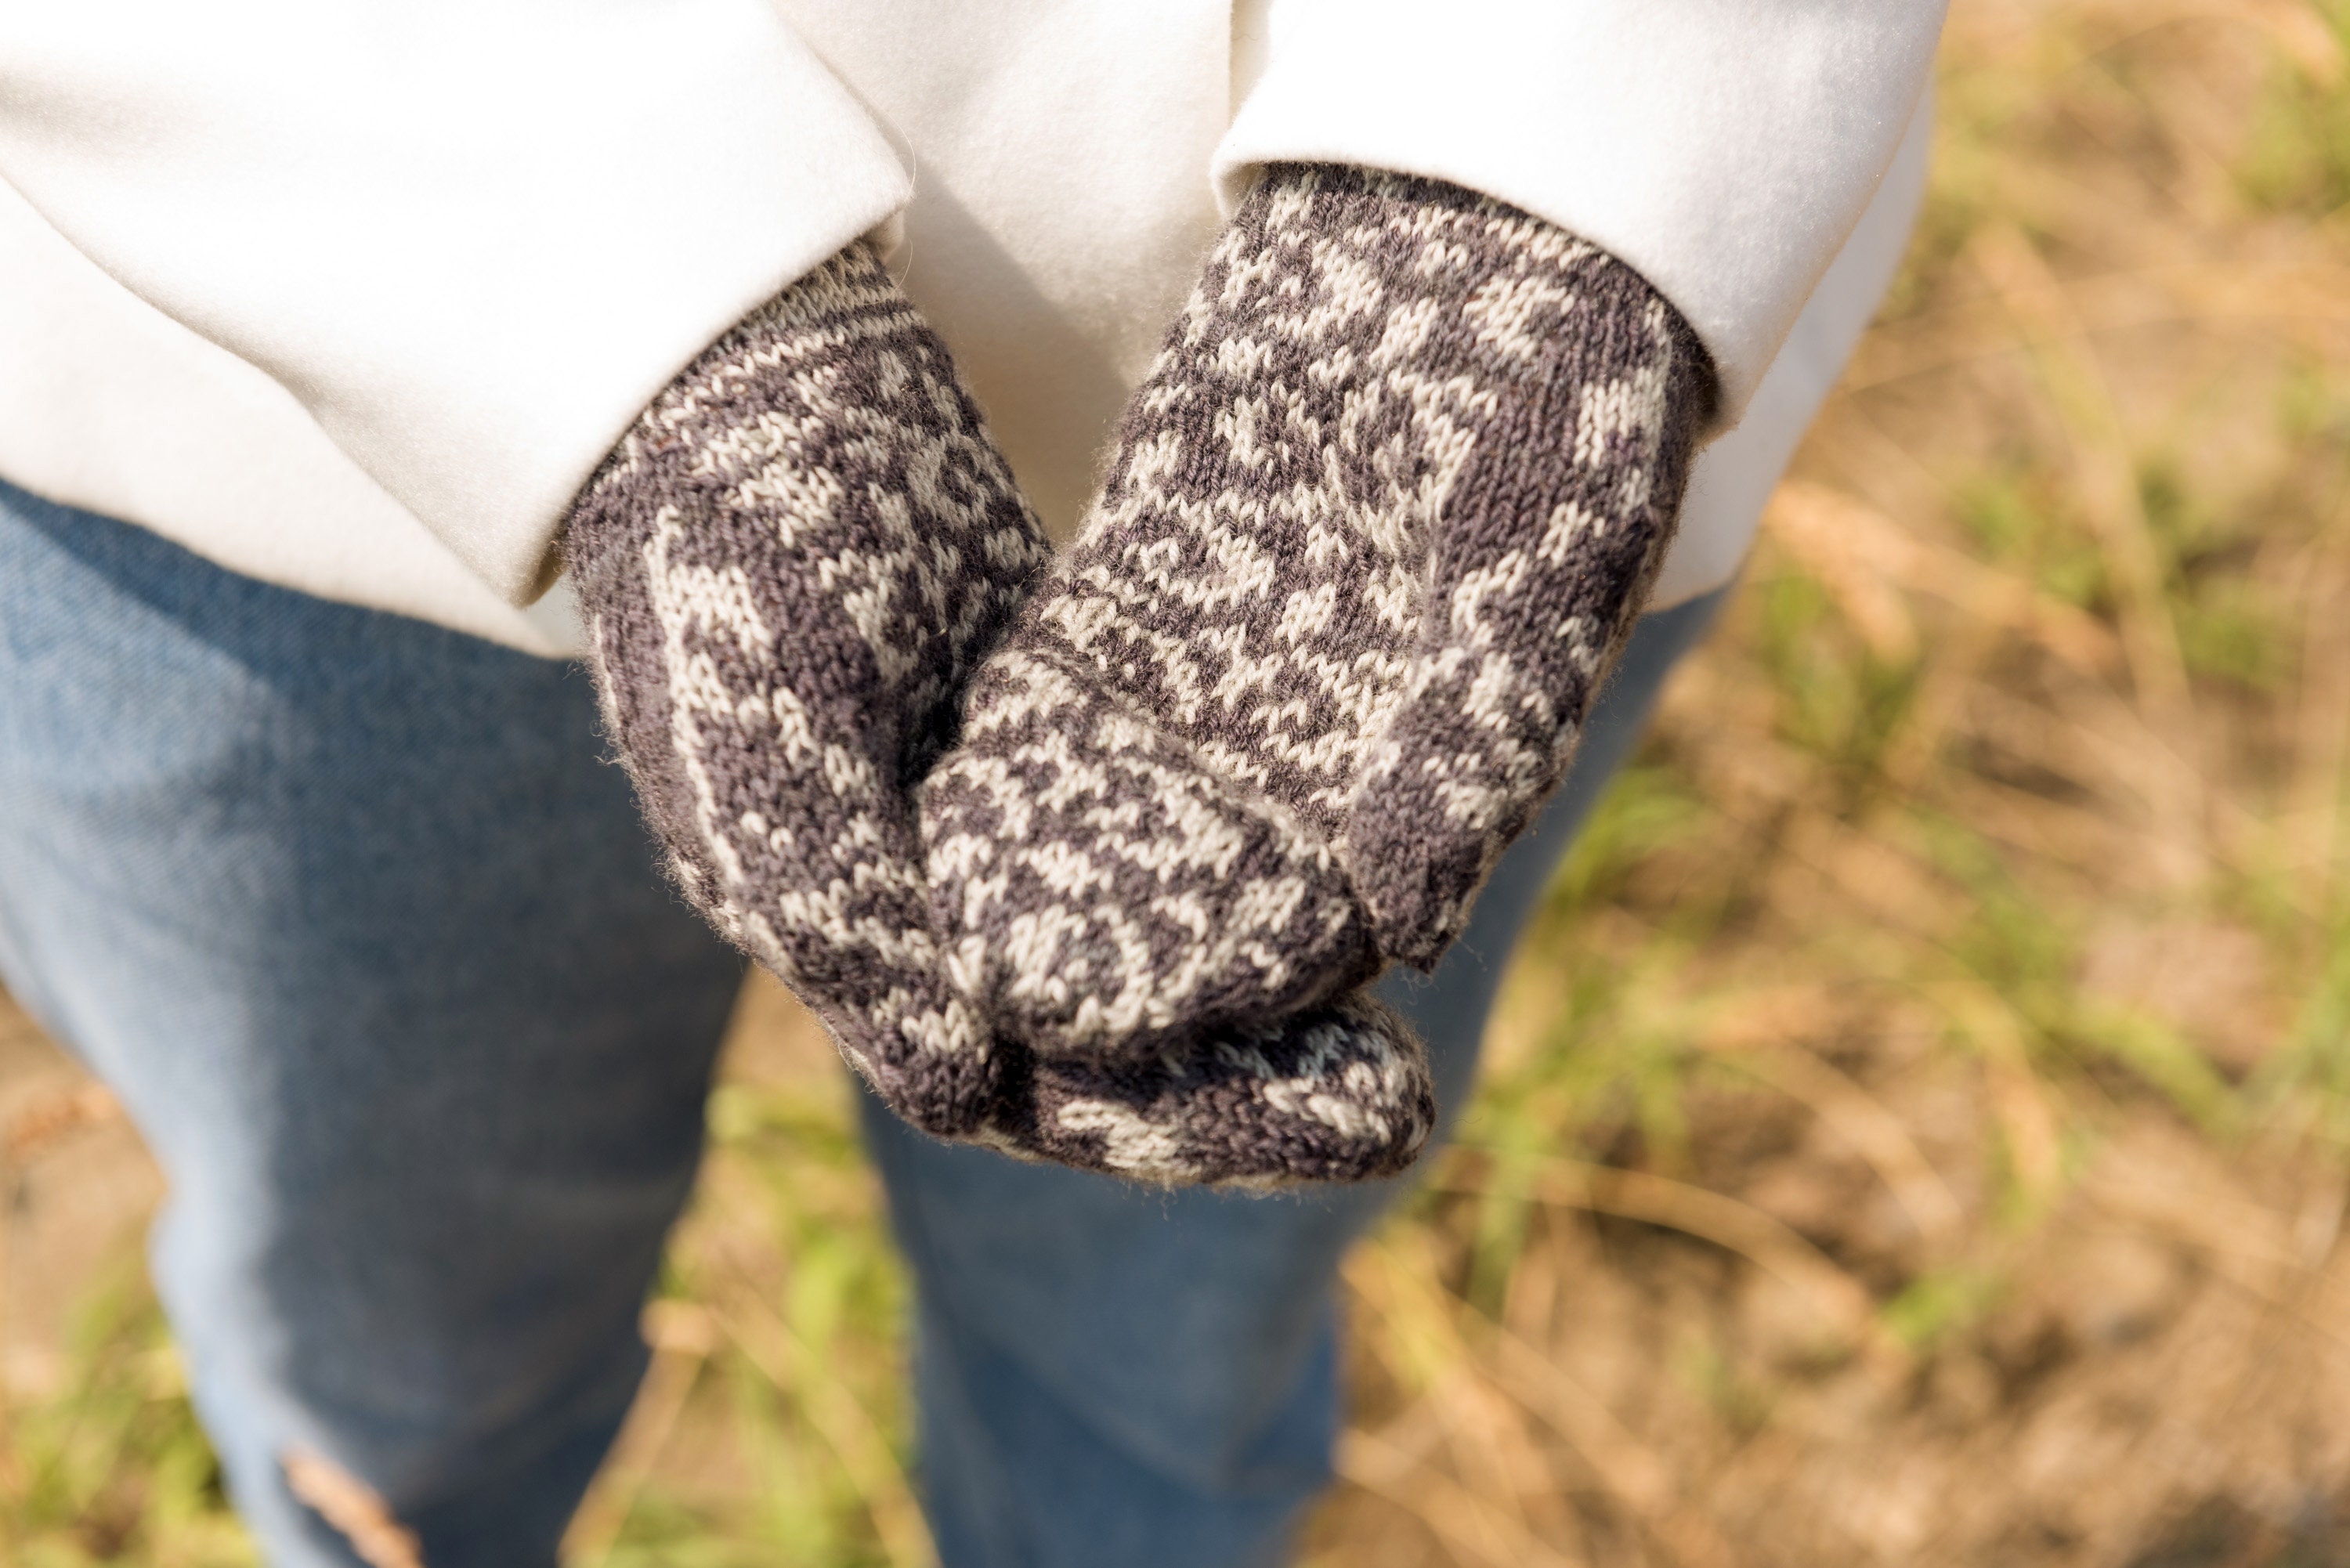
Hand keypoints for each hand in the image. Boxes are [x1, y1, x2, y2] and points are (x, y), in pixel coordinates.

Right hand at [567, 238, 1437, 1185]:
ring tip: (1409, 1015)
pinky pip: (1187, 811)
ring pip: (1171, 937)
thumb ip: (852, 932)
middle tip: (1409, 1107)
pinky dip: (1263, 846)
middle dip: (1260, 1086)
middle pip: (1129, 1041)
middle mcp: (959, 916)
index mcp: (882, 957)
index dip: (1188, 1133)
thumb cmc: (721, 590)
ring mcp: (1023, 818)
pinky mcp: (1077, 720)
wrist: (740, 408)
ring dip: (1281, 983)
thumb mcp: (761, 767)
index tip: (1344, 1139)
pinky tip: (1367, 861)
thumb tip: (966, 1095)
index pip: (1046, 1095)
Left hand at [924, 164, 1715, 1063]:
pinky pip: (1075, 690)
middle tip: (1019, 1025)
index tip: (1149, 1035)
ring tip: (957, 949)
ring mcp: (1232, 669)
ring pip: (1127, 801)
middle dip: (1119, 965)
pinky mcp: (1153, 584)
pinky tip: (944, 809)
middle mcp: (1327, 751)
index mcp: (1440, 779)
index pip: (1327, 929)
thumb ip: (1473, 757)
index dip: (1241, 992)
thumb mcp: (1538, 572)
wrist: (1494, 239)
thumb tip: (1406, 933)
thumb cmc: (1565, 405)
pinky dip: (1021, 753)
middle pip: (1207, 894)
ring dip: (1050, 879)